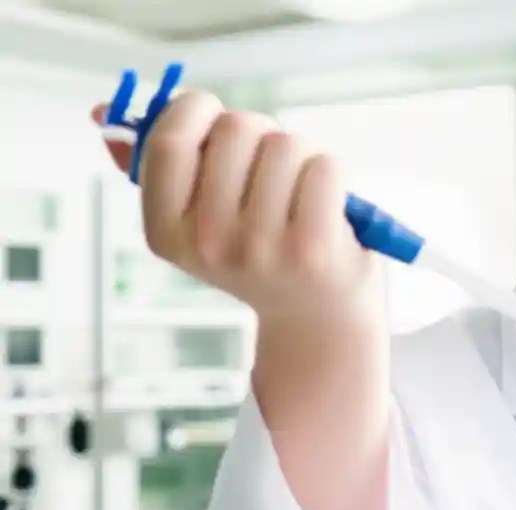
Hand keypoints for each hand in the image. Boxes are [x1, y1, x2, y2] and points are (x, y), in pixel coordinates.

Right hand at [91, 91, 381, 328]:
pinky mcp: (314, 248)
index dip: (193, 108)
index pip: (168, 143)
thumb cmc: (256, 249)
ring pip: (287, 144)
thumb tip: (104, 112)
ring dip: (301, 152)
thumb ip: (154, 166)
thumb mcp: (196, 219)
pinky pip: (325, 166)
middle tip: (269, 162)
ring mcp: (261, 249)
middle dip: (260, 129)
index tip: (212, 112)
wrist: (315, 314)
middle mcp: (209, 245)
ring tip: (300, 187)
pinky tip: (326, 202)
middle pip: (236, 129)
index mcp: (165, 233)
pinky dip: (331, 171)